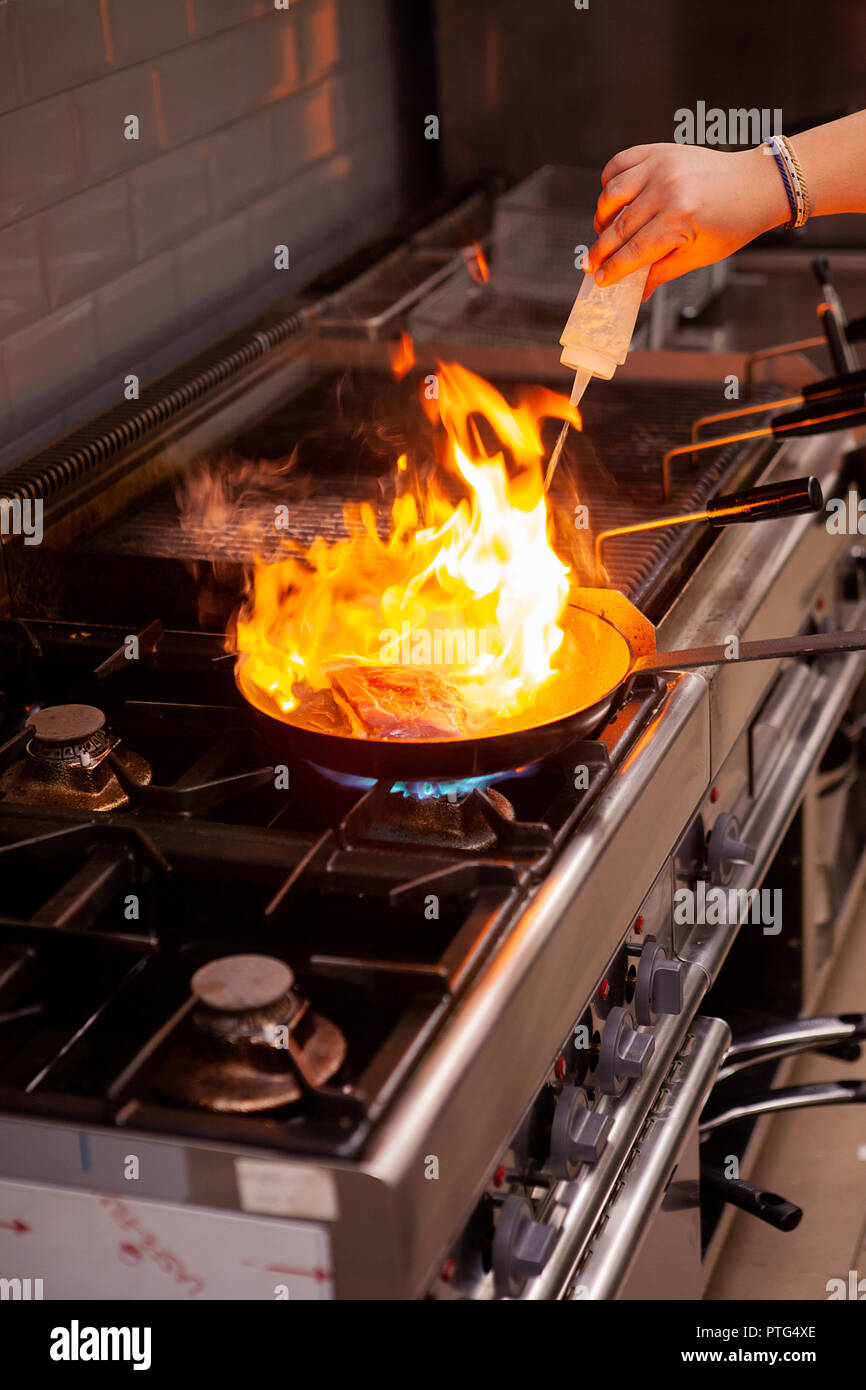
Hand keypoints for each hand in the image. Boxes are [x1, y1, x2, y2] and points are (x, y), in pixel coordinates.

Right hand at [584, 143, 790, 298]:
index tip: (599, 280)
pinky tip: (612, 199)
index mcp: (680, 220)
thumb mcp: (698, 256)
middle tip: (589, 264)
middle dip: (600, 251)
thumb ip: (662, 272)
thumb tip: (636, 293)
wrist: (755, 185)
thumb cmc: (732, 223)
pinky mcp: (659, 150)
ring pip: (611, 195)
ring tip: (603, 231)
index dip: (612, 270)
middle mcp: (667, 190)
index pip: (633, 252)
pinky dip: (609, 182)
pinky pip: (620, 164)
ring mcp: (661, 166)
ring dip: (601, 217)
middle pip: (618, 228)